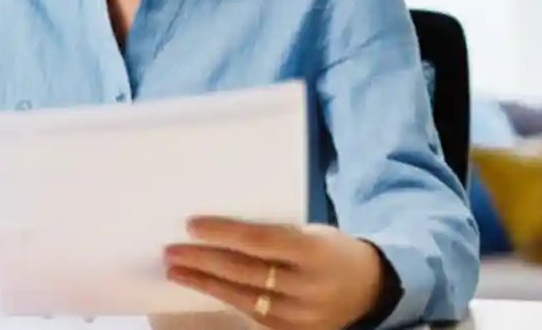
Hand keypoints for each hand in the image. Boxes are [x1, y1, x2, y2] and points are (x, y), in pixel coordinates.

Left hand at [164, 217, 385, 329]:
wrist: (370, 287)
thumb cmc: (331, 249)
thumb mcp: (309, 231)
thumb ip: (272, 233)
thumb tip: (219, 230)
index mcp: (312, 250)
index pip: (258, 239)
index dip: (222, 232)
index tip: (191, 225)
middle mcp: (307, 285)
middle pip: (244, 271)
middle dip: (202, 261)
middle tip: (171, 251)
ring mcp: (301, 315)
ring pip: (243, 298)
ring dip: (205, 284)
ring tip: (177, 271)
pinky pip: (253, 315)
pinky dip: (226, 299)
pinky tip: (205, 288)